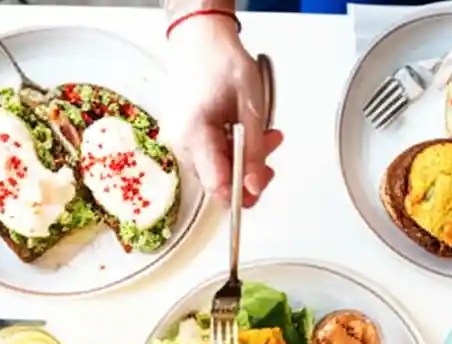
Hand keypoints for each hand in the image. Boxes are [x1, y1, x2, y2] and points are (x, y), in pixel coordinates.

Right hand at [167, 17, 284, 207]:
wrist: (201, 40)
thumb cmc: (222, 63)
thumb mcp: (250, 106)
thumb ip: (254, 150)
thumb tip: (254, 186)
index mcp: (194, 135)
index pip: (216, 186)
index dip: (241, 194)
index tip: (260, 187)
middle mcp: (181, 143)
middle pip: (218, 180)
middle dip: (249, 171)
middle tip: (271, 150)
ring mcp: (180, 141)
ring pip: (218, 168)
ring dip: (244, 157)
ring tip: (266, 134)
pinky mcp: (185, 137)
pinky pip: (211, 154)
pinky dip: (233, 147)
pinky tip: (247, 131)